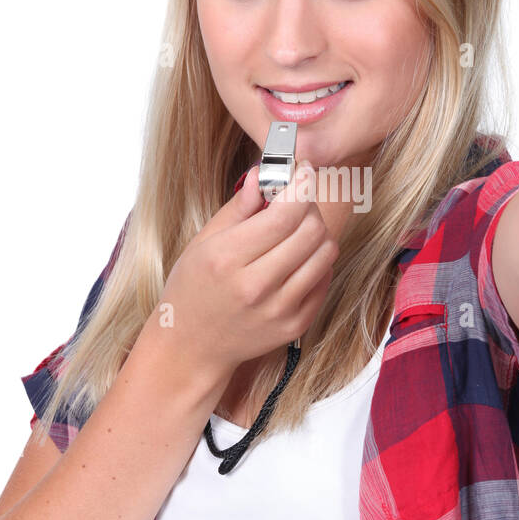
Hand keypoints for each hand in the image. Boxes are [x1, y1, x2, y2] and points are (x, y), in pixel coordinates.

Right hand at [158, 161, 338, 375]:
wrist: (192, 346)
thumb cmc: (193, 288)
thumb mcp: (203, 242)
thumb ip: (239, 207)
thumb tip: (264, 174)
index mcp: (227, 259)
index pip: (284, 214)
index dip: (301, 186)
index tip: (304, 172)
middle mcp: (256, 286)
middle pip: (312, 231)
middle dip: (308, 208)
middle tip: (294, 205)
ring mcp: (279, 310)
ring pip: (326, 253)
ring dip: (316, 234)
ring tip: (295, 233)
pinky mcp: (295, 325)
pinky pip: (325, 279)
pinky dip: (316, 262)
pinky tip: (295, 261)